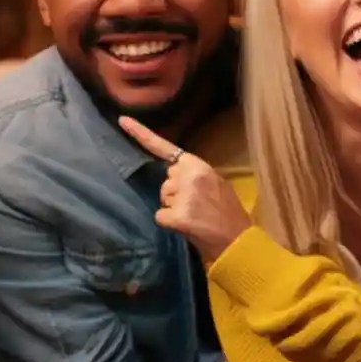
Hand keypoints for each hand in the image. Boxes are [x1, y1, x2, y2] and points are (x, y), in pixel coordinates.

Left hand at [119, 116, 251, 262]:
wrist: (238, 240)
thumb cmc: (228, 213)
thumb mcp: (216, 183)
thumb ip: (194, 175)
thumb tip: (173, 173)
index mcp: (198, 165)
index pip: (165, 148)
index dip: (141, 134)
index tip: (122, 121)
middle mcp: (188, 176)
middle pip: (164, 181)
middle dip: (174, 193)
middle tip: (196, 206)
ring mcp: (181, 195)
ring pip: (162, 199)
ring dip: (172, 209)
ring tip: (195, 217)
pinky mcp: (176, 215)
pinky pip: (159, 216)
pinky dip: (168, 224)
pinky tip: (186, 226)